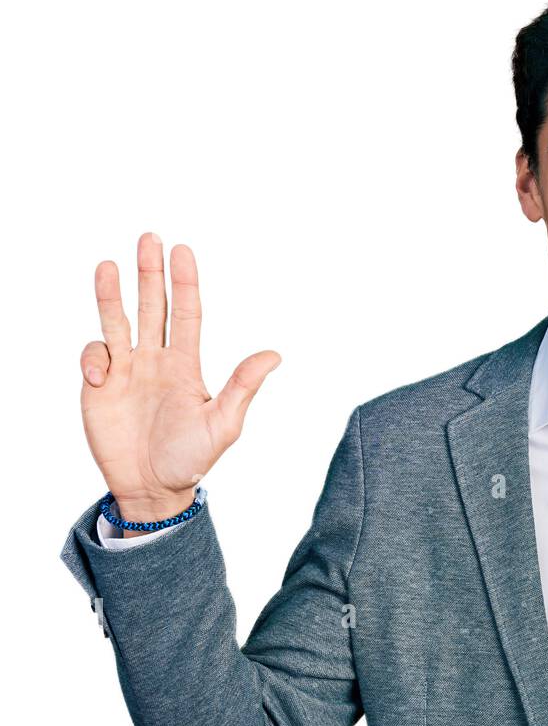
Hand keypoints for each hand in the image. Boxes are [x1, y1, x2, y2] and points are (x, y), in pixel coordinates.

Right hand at [80, 232, 280, 520]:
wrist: (153, 488)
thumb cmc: (192, 458)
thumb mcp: (223, 423)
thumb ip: (243, 386)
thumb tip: (275, 354)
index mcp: (187, 364)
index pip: (187, 313)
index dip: (184, 282)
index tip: (182, 251)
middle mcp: (156, 359)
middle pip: (152, 306)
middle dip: (150, 273)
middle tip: (149, 237)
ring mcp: (126, 370)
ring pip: (117, 320)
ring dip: (111, 293)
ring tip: (107, 265)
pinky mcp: (99, 385)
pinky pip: (95, 355)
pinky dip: (95, 357)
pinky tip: (102, 377)